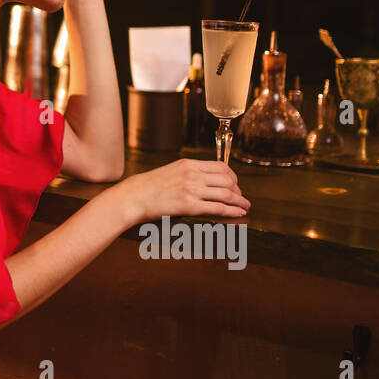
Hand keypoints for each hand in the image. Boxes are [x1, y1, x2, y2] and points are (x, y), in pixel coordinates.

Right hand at [122, 158, 248, 223]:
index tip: (236, 185)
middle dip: (238, 191)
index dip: (233, 177)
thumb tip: (206, 181)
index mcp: (189, 164)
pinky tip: (238, 214)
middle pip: (227, 180)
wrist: (134, 197)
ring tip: (244, 207)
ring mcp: (192, 190)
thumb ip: (189, 173)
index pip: (221, 167)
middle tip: (241, 198)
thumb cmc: (149, 186)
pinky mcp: (189, 206)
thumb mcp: (171, 171)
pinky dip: (232, 211)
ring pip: (226, 194)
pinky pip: (218, 208)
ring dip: (239, 202)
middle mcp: (193, 175)